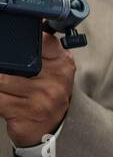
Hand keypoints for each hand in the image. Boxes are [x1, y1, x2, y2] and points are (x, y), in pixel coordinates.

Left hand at [0, 31, 74, 147]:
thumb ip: (44, 50)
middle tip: (2, 65)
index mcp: (63, 64)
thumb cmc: (47, 94)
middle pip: (16, 60)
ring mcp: (40, 98)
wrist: (52, 129)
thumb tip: (31, 27)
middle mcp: (55, 81)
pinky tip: (0, 93)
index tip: (11, 35)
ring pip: (1, 80)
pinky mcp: (24, 113)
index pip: (45, 41)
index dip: (27, 35)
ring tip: (1, 79)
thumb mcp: (54, 70)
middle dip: (2, 61)